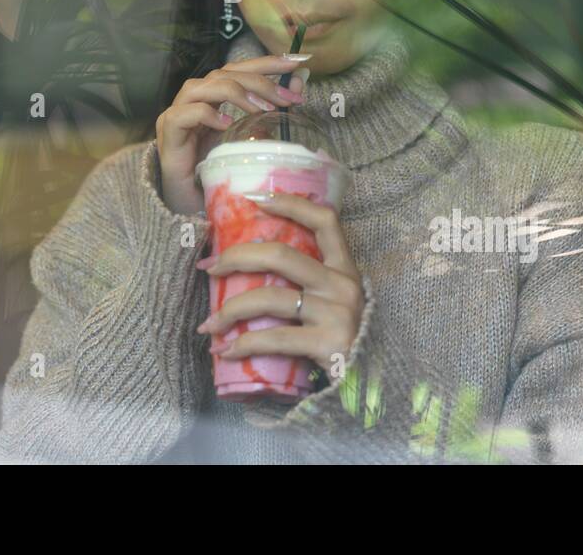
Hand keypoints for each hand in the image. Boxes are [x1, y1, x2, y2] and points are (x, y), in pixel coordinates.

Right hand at [154, 55, 308, 215]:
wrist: (187, 199)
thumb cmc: (216, 167)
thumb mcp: (248, 136)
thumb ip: (267, 110)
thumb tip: (298, 86)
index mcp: (212, 95)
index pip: (238, 69)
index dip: (266, 62)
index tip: (296, 62)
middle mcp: (193, 98)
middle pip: (224, 73)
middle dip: (259, 81)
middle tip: (287, 98)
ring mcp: (177, 112)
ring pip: (204, 87)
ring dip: (237, 93)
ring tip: (262, 110)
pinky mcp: (169, 131)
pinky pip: (185, 114)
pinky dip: (208, 115)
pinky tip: (227, 124)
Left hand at [194, 192, 364, 379]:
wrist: (374, 384)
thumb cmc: (347, 337)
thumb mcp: (337, 300)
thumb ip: (312, 282)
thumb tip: (255, 264)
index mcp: (345, 268)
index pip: (324, 221)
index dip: (291, 204)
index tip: (257, 198)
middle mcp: (342, 285)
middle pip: (281, 255)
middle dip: (237, 258)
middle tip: (210, 268)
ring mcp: (336, 313)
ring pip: (270, 297)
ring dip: (230, 309)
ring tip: (209, 324)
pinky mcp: (327, 344)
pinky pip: (274, 338)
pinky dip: (243, 345)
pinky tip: (225, 351)